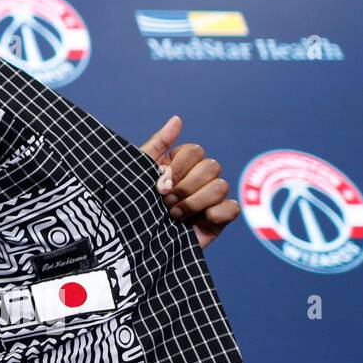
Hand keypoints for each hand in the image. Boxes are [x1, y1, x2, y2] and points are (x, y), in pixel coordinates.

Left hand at [140, 114, 240, 250]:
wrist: (132, 243)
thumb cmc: (131, 205)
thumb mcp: (137, 172)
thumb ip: (158, 144)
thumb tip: (177, 119)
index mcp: (178, 165)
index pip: (195, 151)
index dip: (178, 167)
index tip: (158, 184)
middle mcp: (196, 179)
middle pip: (211, 165)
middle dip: (186, 185)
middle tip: (166, 201)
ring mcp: (209, 200)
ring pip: (221, 185)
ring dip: (194, 202)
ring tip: (174, 215)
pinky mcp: (218, 221)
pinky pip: (232, 208)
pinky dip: (214, 214)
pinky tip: (195, 223)